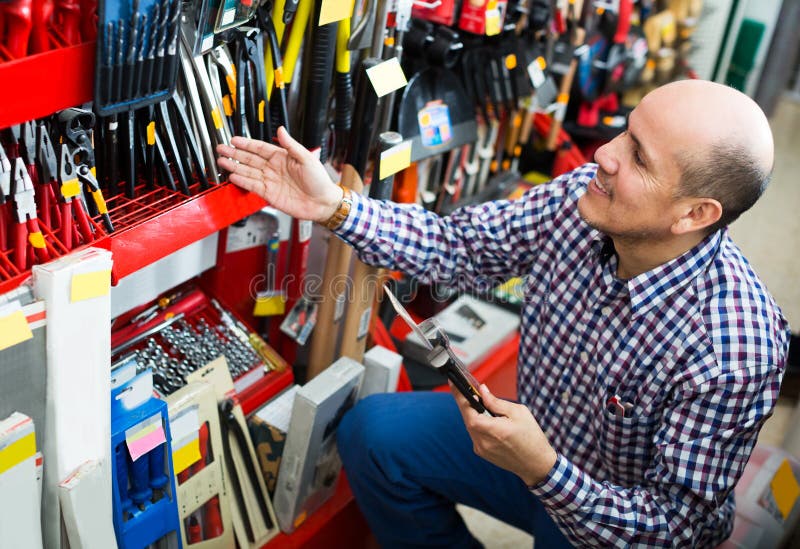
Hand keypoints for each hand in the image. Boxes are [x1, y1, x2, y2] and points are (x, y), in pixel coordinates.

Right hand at [216, 127, 342, 222]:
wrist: (322, 202)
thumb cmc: (319, 181)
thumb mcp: (306, 158)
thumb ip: (291, 145)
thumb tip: (281, 130)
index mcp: (282, 157)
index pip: (260, 148)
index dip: (246, 144)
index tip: (234, 140)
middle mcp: (274, 168)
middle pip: (250, 159)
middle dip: (235, 154)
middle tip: (221, 149)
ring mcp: (270, 181)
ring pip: (248, 172)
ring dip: (235, 167)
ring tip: (222, 161)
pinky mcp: (269, 194)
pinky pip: (252, 186)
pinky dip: (242, 181)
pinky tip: (233, 176)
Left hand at [451, 382, 557, 485]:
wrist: (537, 465)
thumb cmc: (532, 438)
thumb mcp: (519, 413)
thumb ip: (496, 402)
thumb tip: (482, 390)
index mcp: (493, 430)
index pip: (469, 411)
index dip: (460, 397)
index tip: (454, 384)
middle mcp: (484, 442)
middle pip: (467, 418)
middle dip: (466, 403)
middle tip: (466, 389)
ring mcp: (481, 449)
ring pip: (470, 426)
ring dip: (472, 413)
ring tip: (477, 402)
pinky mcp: (482, 453)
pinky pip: (475, 434)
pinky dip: (477, 424)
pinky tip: (484, 417)